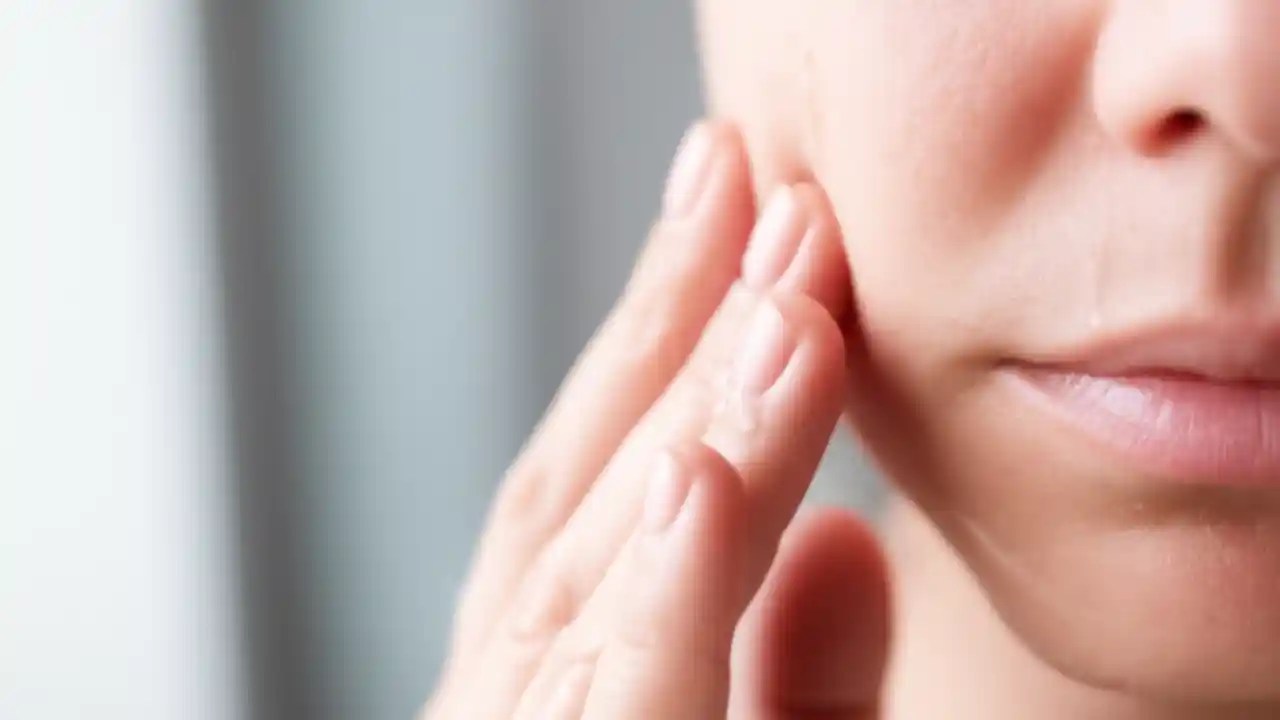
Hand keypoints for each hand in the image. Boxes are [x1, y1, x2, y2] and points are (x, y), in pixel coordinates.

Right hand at [425, 121, 889, 718]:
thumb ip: (814, 682)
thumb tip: (847, 540)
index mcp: (568, 674)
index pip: (607, 487)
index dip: (663, 337)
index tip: (744, 214)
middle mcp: (520, 692)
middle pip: (584, 496)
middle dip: (674, 339)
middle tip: (767, 194)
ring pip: (593, 571)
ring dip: (685, 423)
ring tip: (778, 300)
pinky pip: (617, 708)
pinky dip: (658, 592)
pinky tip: (695, 476)